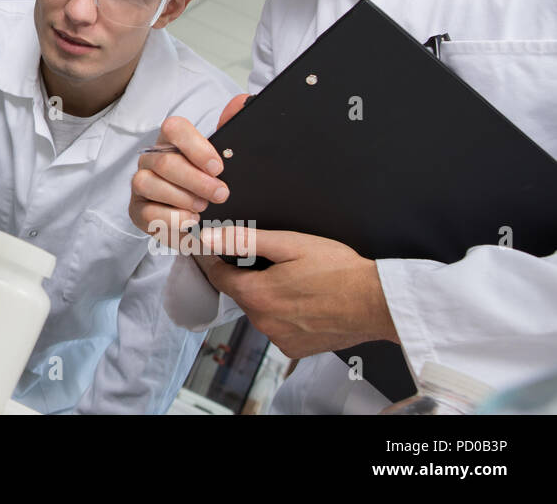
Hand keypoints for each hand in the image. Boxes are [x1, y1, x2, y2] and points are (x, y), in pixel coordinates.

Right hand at [129, 93, 250, 247]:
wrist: (202, 220)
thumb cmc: (209, 185)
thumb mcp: (224, 160)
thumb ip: (231, 130)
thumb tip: (241, 101)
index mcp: (172, 141)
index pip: (173, 128)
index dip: (195, 146)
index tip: (218, 167)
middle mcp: (151, 159)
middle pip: (165, 162)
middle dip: (196, 180)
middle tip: (221, 193)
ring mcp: (141, 184)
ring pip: (150, 184)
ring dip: (182, 198)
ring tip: (203, 208)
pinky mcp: (138, 210)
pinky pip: (147, 212)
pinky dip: (171, 218)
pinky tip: (190, 220)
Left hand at [197, 225, 399, 357]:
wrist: (377, 303)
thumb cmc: (339, 270)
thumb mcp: (289, 244)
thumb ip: (244, 240)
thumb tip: (209, 237)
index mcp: (257, 294)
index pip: (218, 276)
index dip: (217, 260)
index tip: (218, 251)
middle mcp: (263, 322)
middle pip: (241, 294)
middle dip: (250, 277)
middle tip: (276, 263)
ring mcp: (279, 339)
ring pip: (260, 311)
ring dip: (269, 297)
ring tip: (297, 283)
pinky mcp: (296, 349)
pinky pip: (278, 328)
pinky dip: (285, 315)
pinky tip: (306, 303)